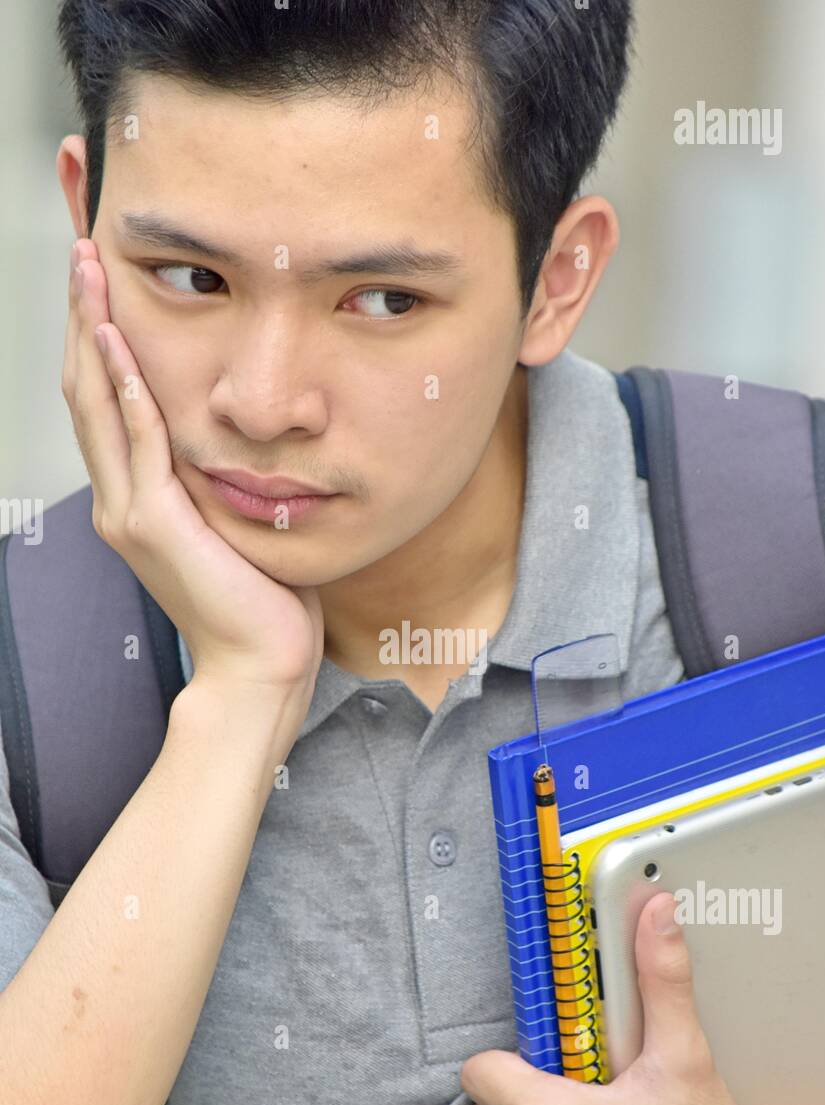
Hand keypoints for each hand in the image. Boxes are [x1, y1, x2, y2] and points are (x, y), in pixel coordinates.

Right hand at [62, 238, 322, 704]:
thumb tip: (244, 429)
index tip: (100, 268)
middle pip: (84, 384)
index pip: (105, 394)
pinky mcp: (154, 525)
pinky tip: (119, 338)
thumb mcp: (237, 520)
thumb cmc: (262, 598)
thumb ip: (222, 474)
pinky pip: (135, 442)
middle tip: (81, 239)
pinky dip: (124, 387)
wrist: (258, 666)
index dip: (96, 328)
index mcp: (136, 494)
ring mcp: (128, 511)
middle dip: (82, 308)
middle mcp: (119, 497)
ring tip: (88, 264)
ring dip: (92, 327)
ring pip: (96, 403)